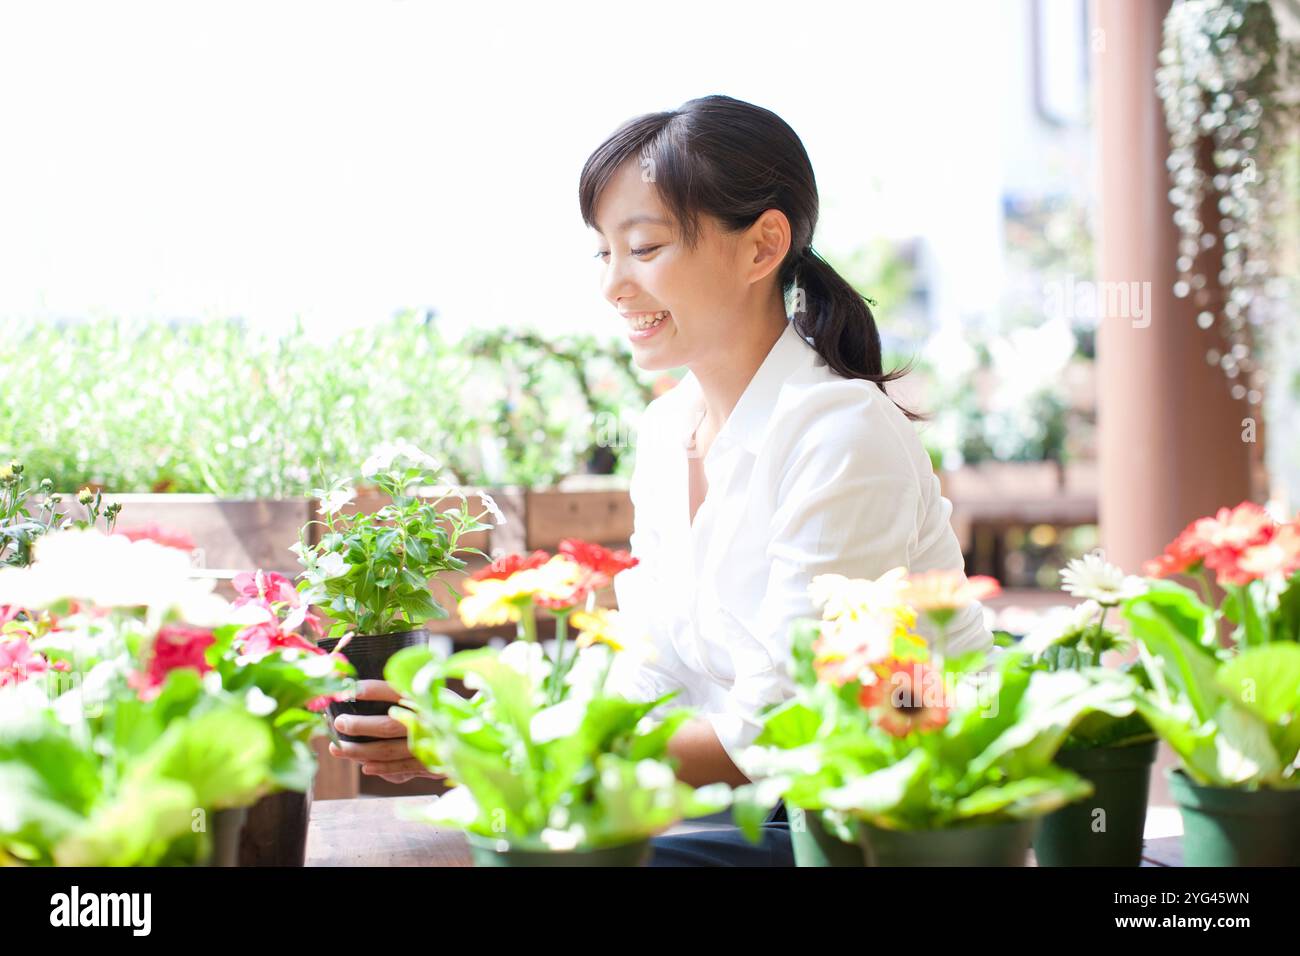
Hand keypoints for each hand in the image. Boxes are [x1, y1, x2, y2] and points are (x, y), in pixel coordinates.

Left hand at [327, 679, 442, 784]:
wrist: (478, 735)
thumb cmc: (445, 710)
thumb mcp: (433, 694)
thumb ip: (406, 692)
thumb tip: (360, 689)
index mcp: (427, 698)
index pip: (394, 692)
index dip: (371, 690)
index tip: (349, 689)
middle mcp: (427, 721)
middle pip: (387, 725)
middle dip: (359, 726)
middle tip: (339, 723)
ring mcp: (429, 745)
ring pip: (388, 751)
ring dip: (360, 751)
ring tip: (337, 749)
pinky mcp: (431, 764)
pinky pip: (402, 769)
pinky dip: (382, 769)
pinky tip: (364, 767)